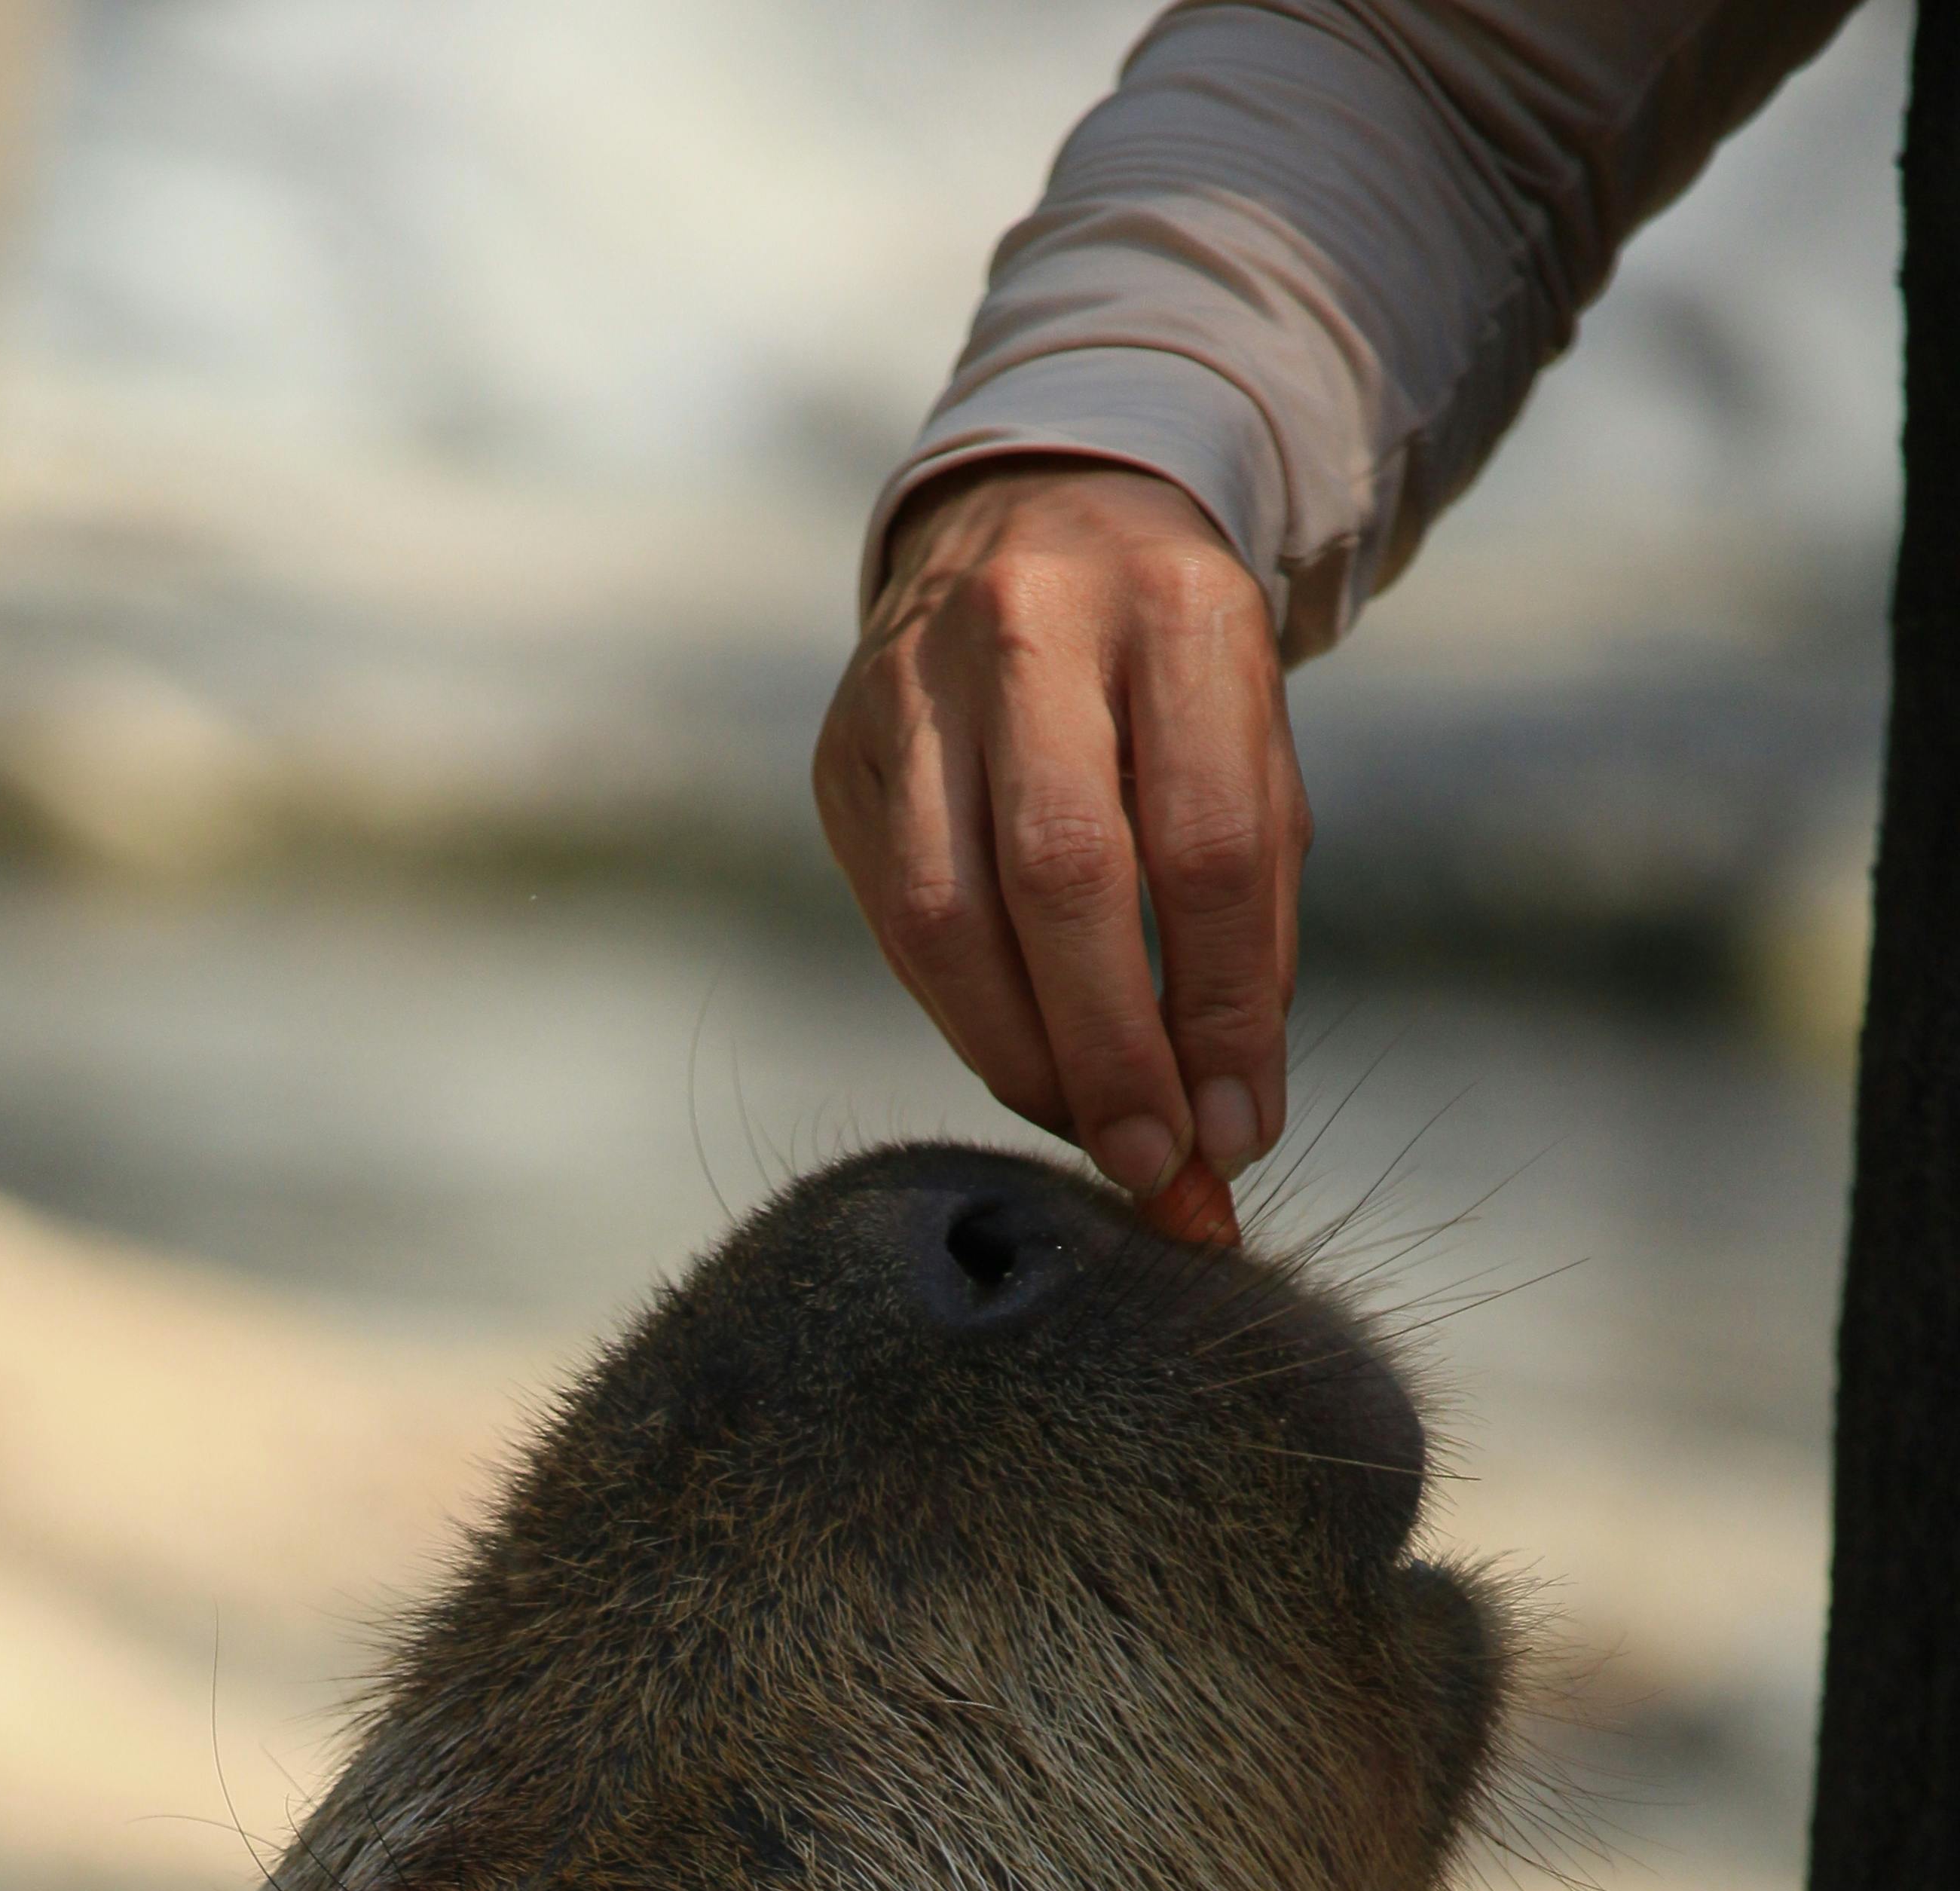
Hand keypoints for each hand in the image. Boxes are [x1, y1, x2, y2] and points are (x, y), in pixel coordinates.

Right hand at [814, 460, 1309, 1232]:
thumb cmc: (1168, 675)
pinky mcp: (843, 752)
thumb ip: (1251, 923)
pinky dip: (966, 1017)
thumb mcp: (1250, 750)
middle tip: (1153, 1167)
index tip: (1237, 1134)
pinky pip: (895, 921)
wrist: (1036, 520)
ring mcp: (911, 686)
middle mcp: (1030, 627)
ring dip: (1024, 1055)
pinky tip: (1027, 1064)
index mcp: (1175, 607)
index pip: (1206, 842)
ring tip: (1091, 1135)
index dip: (1223, 1009)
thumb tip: (1227, 1121)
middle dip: (1112, 1050)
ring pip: (948, 912)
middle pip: (1063, 875)